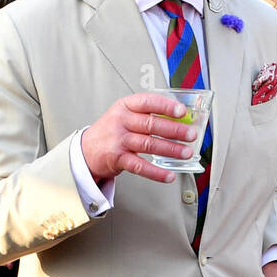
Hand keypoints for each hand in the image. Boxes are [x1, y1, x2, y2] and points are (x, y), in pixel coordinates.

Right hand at [81, 93, 199, 185]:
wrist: (86, 150)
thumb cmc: (111, 131)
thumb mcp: (125, 116)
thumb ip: (147, 115)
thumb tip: (179, 122)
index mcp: (125, 106)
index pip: (148, 102)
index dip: (166, 106)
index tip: (182, 111)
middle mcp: (121, 121)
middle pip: (151, 124)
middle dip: (174, 130)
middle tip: (190, 134)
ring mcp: (118, 140)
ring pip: (148, 144)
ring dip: (171, 149)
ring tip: (186, 152)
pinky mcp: (117, 158)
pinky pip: (140, 166)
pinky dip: (156, 172)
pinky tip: (169, 175)